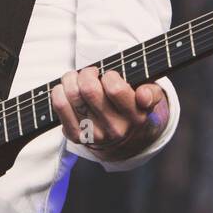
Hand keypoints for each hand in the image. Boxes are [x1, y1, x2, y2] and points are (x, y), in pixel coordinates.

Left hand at [51, 65, 168, 161]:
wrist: (125, 139)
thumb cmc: (134, 106)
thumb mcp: (151, 98)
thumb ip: (152, 93)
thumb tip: (143, 96)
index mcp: (136, 117)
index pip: (115, 89)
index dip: (109, 75)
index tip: (110, 75)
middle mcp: (115, 129)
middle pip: (89, 90)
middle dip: (87, 73)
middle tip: (90, 72)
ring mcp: (94, 135)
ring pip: (72, 96)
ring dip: (71, 79)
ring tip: (76, 78)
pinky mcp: (77, 137)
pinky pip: (60, 107)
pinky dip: (59, 92)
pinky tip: (66, 89)